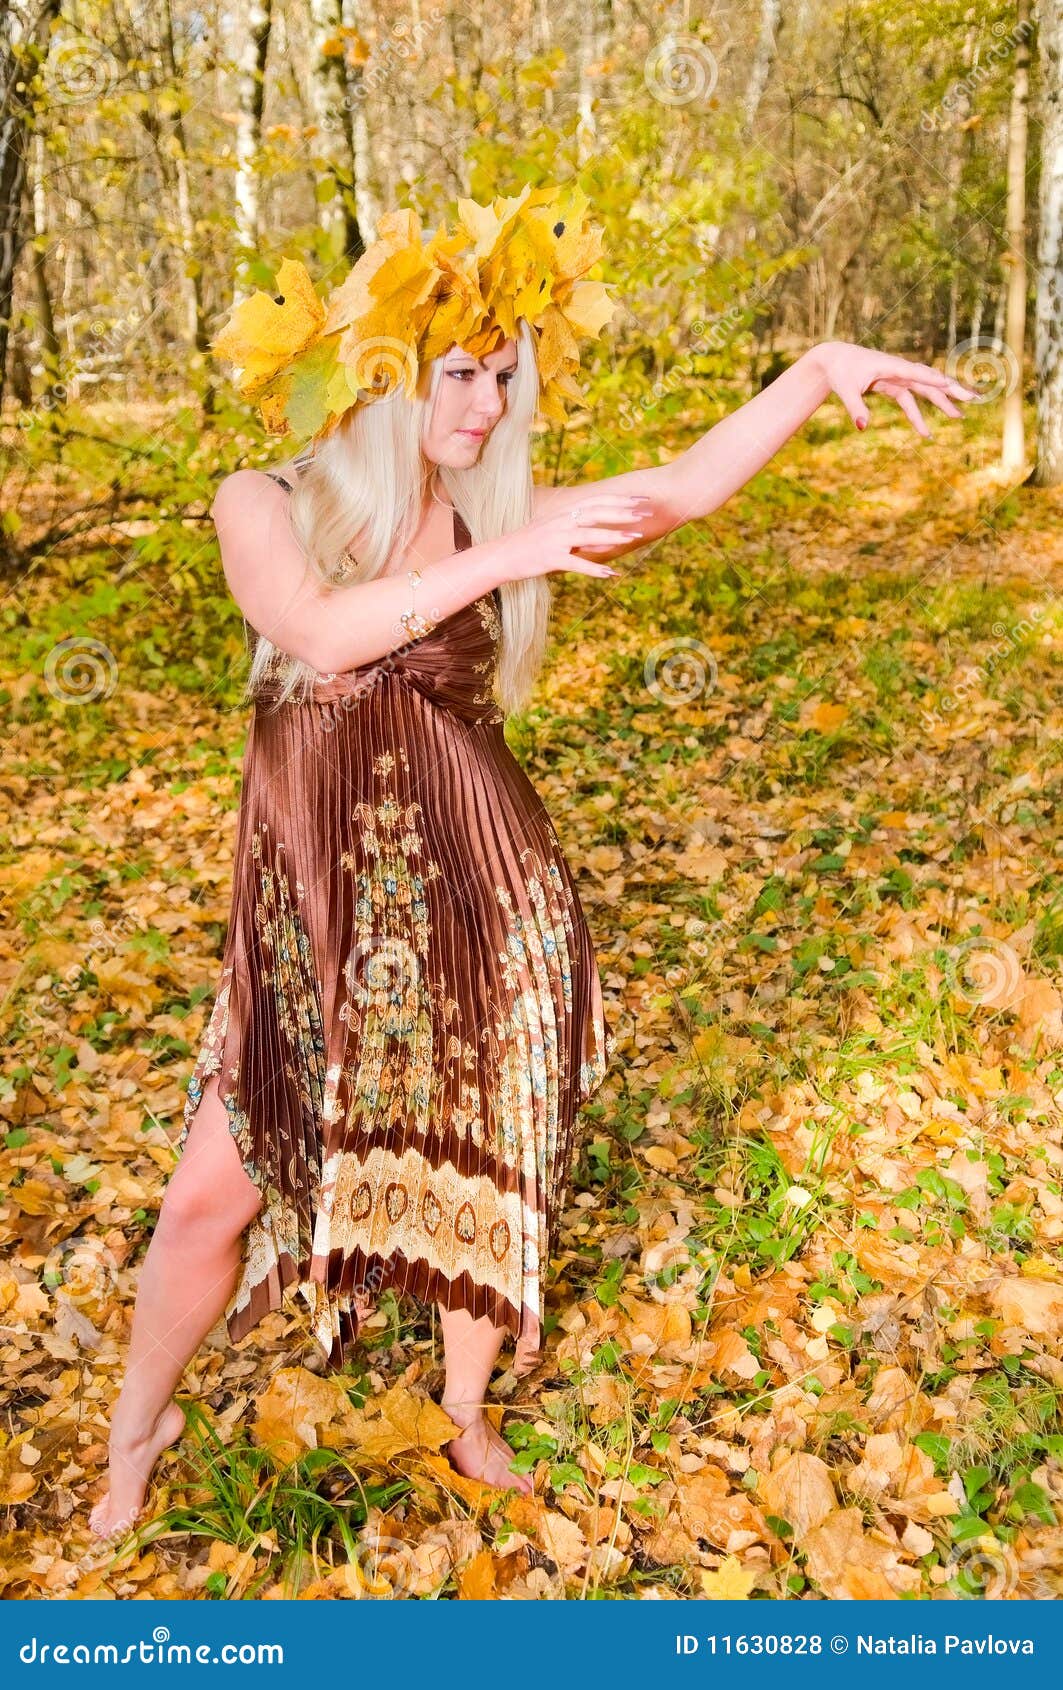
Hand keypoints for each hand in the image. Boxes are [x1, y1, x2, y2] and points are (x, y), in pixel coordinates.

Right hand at [498, 494, 652, 581]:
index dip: (620, 500)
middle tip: (646, 512)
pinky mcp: (550, 558)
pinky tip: (611, 575)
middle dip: (623, 512)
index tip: (642, 499)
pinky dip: (594, 569)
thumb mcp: (559, 534)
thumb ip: (585, 535)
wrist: (503, 555)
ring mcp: (556, 539)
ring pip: (589, 535)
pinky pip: (576, 564)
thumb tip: (610, 540)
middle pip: (597, 512)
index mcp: (564, 513)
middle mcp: (562, 522)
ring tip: (634, 537)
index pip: (597, 501)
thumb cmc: (533, 545)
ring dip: (614, 535)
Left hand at [812, 340, 979, 436]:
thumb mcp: (844, 390)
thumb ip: (855, 407)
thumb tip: (862, 426)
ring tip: (959, 416)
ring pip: (925, 389)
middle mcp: (898, 369)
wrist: (834, 359)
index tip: (950, 386)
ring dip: (942, 402)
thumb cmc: (839, 371)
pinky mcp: (893, 384)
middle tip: (973, 398)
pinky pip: (910, 400)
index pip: (915, 373)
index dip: (932, 379)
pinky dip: (918, 416)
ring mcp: (897, 377)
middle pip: (929, 380)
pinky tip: (926, 433)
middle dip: (951, 389)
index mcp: (889, 365)